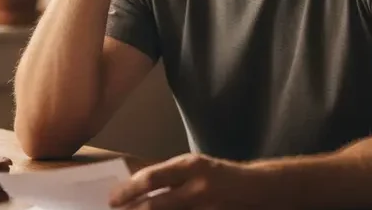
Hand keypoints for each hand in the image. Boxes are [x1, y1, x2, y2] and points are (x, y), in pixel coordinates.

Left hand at [108, 153, 268, 209]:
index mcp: (192, 166)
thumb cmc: (220, 177)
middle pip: (156, 206)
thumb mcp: (195, 168)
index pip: (152, 178)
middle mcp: (199, 188)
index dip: (128, 191)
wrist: (260, 190)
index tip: (112, 199)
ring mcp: (207, 209)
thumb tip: (134, 185)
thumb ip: (169, 176)